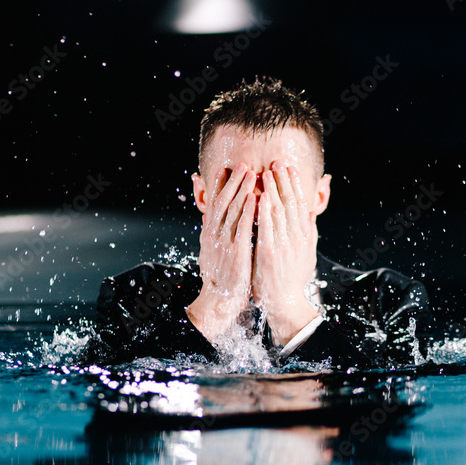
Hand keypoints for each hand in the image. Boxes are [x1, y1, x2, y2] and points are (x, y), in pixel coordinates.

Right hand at [186, 163, 255, 341]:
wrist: (218, 300)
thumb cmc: (220, 276)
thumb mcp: (212, 251)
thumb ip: (213, 232)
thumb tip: (210, 216)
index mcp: (210, 234)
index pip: (214, 204)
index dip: (219, 185)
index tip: (225, 168)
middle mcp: (215, 235)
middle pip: (224, 202)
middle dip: (233, 182)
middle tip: (242, 164)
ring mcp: (225, 243)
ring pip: (233, 210)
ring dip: (242, 190)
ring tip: (250, 173)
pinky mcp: (236, 252)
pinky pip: (243, 227)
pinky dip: (248, 210)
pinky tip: (255, 198)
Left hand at [252, 160, 319, 345]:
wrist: (285, 302)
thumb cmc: (292, 279)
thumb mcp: (306, 254)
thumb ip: (308, 232)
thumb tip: (309, 213)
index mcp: (303, 236)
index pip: (299, 204)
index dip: (294, 184)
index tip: (290, 168)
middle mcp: (295, 237)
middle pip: (290, 203)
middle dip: (283, 181)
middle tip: (278, 162)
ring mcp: (282, 244)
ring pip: (279, 211)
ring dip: (274, 189)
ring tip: (268, 171)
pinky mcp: (269, 253)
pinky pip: (266, 227)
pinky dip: (263, 210)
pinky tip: (260, 195)